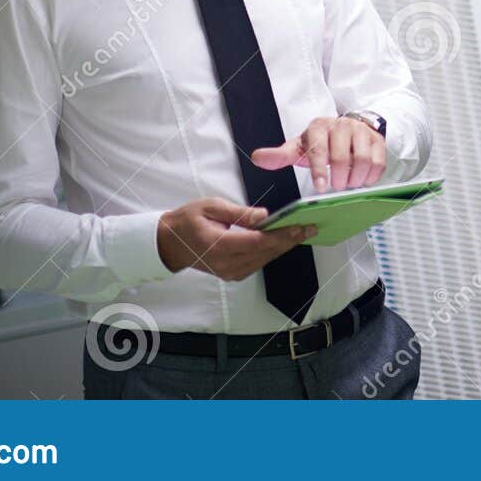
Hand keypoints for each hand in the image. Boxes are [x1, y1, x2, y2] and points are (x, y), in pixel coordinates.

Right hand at [156, 197, 314, 280]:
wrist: (169, 244)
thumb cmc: (187, 221)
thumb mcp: (209, 206)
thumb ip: (238, 212)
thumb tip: (264, 215)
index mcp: (219, 245)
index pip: (258, 242)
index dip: (282, 235)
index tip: (301, 226)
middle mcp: (226, 264)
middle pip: (265, 253)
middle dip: (290, 240)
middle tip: (310, 228)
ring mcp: (229, 272)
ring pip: (264, 259)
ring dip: (284, 246)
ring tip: (303, 232)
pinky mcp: (232, 274)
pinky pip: (258, 263)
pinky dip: (272, 252)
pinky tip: (284, 241)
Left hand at [250, 115, 385, 191]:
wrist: (347, 129)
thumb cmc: (320, 143)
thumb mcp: (299, 148)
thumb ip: (279, 156)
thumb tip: (257, 157)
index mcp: (318, 128)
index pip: (319, 149)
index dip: (320, 170)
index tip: (322, 187)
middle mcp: (341, 126)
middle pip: (342, 157)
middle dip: (340, 178)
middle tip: (337, 186)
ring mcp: (361, 131)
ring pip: (363, 160)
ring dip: (356, 178)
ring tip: (350, 184)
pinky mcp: (377, 139)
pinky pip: (378, 161)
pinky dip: (371, 176)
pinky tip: (363, 179)